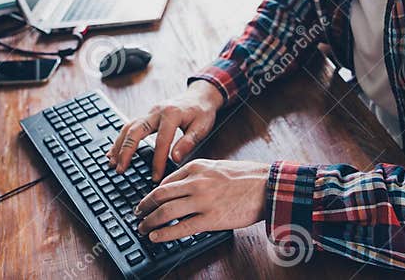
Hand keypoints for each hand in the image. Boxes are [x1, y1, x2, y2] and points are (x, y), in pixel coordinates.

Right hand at [107, 80, 223, 181]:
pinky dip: (120, 139)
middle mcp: (156, 112)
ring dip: (118, 145)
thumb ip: (188, 142)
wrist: (199, 95)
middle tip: (120, 170)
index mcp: (172, 114)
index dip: (158, 161)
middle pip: (135, 131)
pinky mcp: (147, 116)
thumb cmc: (202, 112)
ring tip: (112, 163)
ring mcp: (149, 112)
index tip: (155, 177)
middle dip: (126, 151)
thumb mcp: (202, 127)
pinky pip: (129, 126)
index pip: (161, 141)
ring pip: (128, 127)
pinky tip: (114, 152)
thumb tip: (175, 159)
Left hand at [134, 159, 269, 241]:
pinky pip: (181, 228)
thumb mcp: (216, 166)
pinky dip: (165, 234)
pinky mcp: (210, 219)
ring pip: (166, 212)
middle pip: (160, 195)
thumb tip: (176, 187)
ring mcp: (202, 201)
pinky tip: (156, 237)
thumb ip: (196, 174)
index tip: (147, 201)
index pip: (166, 181)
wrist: (266, 186)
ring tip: (143, 228)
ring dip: (150, 221)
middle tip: (137, 213)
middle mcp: (195, 182)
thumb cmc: (245, 177)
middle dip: (144, 206)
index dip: (152, 194)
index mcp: (197, 167)